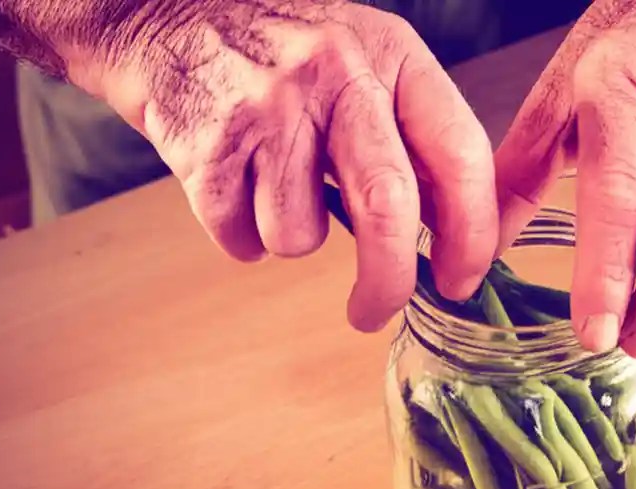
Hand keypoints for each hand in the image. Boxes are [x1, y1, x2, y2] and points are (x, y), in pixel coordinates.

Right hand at [68, 0, 497, 331]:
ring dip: (291, 237)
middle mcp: (336, 73)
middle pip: (387, 207)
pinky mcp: (208, 145)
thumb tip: (458, 242)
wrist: (165, 15)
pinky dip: (241, 234)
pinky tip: (234, 184)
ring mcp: (268, 108)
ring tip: (274, 188)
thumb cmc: (285, 57)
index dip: (471, 232)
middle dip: (388, 280)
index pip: (459, 153)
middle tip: (376, 311)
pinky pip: (242, 238)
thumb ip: (415, 141)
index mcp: (392, 54)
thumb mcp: (367, 64)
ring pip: (301, 236)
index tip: (461, 280)